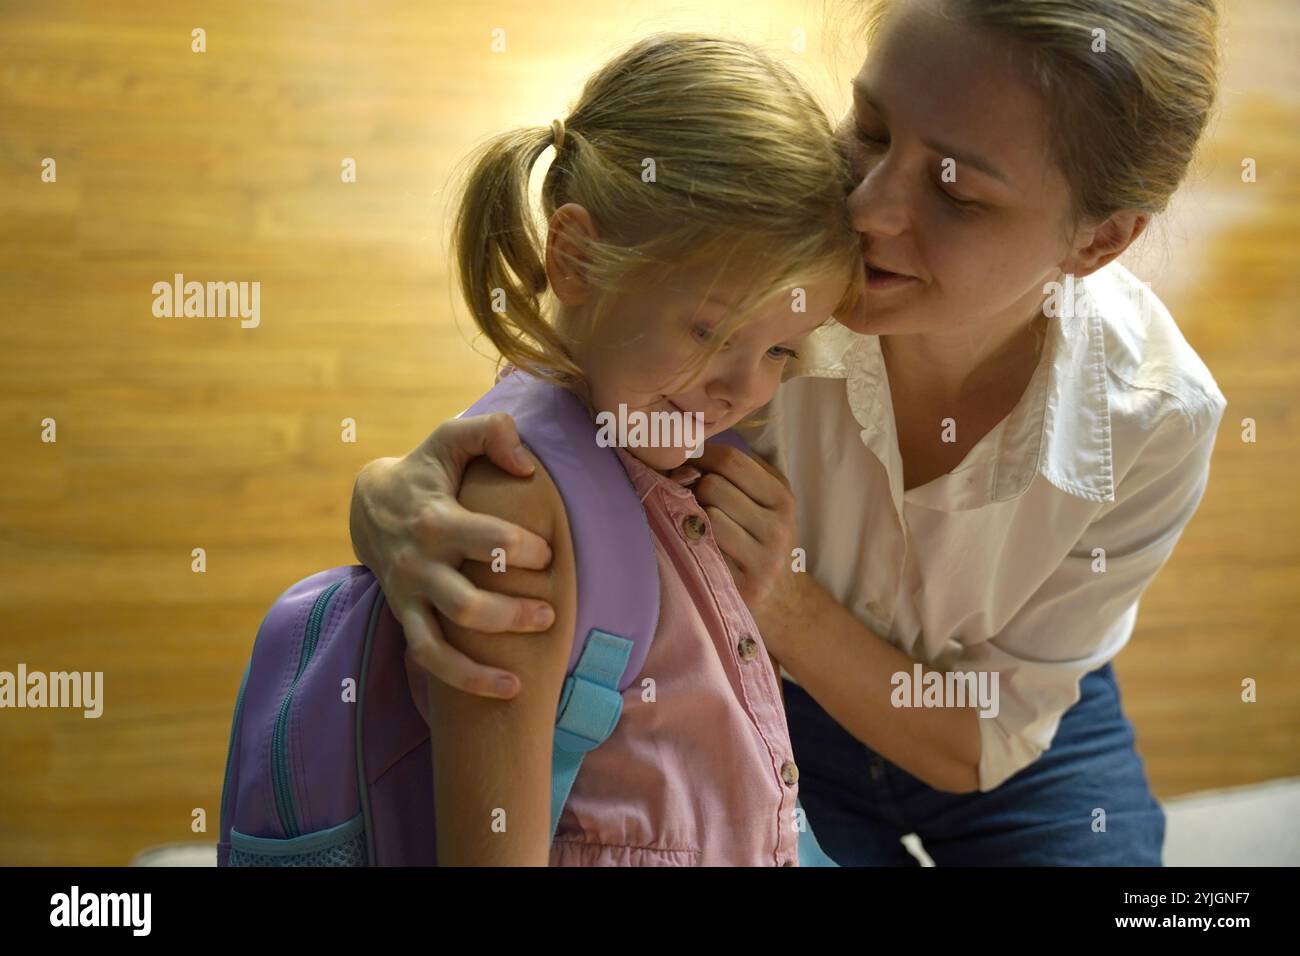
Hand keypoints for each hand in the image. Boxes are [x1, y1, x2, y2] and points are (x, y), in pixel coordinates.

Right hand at [350, 413, 556, 698]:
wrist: (370, 504)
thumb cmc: (428, 469)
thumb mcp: (451, 437)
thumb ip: (491, 433)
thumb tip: (527, 464)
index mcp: (435, 518)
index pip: (481, 538)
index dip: (520, 548)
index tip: (549, 552)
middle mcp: (419, 564)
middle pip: (464, 604)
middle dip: (510, 615)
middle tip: (550, 612)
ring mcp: (409, 595)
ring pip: (439, 644)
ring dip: (479, 668)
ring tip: (522, 679)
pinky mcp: (405, 617)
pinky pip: (428, 659)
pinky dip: (462, 681)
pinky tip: (504, 690)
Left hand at [691, 444, 810, 647]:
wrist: (786, 603)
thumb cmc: (766, 543)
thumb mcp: (770, 504)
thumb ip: (743, 473)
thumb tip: (694, 449)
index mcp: (783, 498)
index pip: (731, 460)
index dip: (701, 457)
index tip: (688, 465)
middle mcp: (777, 527)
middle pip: (713, 485)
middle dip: (693, 488)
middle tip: (689, 499)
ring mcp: (762, 559)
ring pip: (707, 515)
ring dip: (693, 516)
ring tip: (696, 524)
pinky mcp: (744, 585)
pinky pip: (705, 549)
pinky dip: (695, 542)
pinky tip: (698, 546)